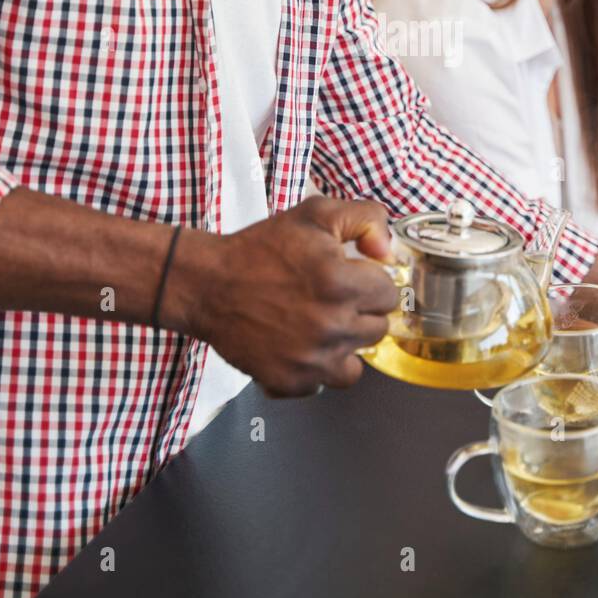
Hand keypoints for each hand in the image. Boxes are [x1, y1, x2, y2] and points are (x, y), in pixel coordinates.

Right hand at [166, 196, 397, 396]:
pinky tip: (300, 344)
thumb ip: (365, 218)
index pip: (389, 294)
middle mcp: (331, 326)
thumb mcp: (316, 213)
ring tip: (320, 324)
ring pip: (356, 362)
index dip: (369, 282)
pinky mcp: (291, 381)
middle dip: (360, 312)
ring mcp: (311, 360)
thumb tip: (388, 251)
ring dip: (344, 344)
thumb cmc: (261, 249)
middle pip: (378, 329)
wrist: (208, 284)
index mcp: (341, 283)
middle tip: (332, 299)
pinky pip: (325, 383)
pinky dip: (316, 367)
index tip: (350, 278)